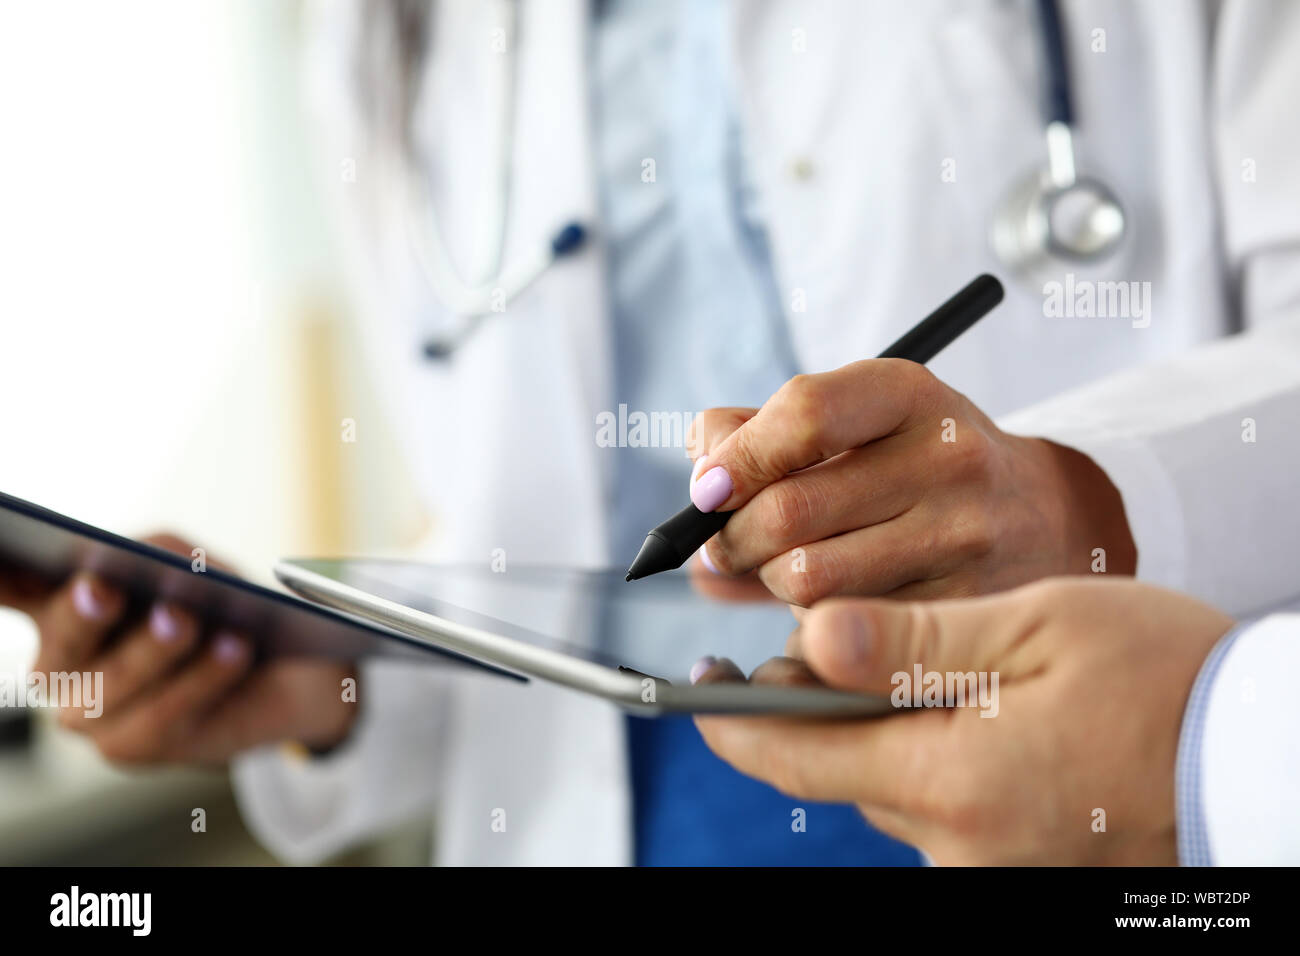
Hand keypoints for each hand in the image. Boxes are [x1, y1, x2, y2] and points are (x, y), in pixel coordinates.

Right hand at [1, 535, 357, 765]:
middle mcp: (60, 661)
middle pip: (59, 638)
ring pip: (109, 686)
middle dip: (79, 616)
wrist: (279, 673)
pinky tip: (232, 649)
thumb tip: (154, 555)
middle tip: (100, 588)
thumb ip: (165, 551)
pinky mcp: (130, 748)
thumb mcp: (196, 566)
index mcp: (60, 603)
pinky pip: (160, 718)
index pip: (11, 583)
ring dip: (151, 650)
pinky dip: (200, 680)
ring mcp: (87, 712)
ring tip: (183, 618)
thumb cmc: (220, 606)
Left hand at [686, 361, 1135, 604]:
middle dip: (733, 537)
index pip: (805, 412)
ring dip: (770, 583)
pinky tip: (835, 602)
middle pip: (789, 511)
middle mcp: (947, 457)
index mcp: (908, 393)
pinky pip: (843, 628)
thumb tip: (699, 487)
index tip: (705, 490)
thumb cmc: (912, 464)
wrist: (1037, 517)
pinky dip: (813, 622)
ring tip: (787, 569)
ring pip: (807, 579)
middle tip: (725, 545)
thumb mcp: (855, 420)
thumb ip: (760, 435)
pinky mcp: (963, 608)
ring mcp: (962, 536)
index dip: (738, 457)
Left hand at [693, 577, 1233, 864]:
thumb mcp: (1033, 631)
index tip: (695, 683)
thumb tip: (810, 637)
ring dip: (878, 729)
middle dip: (818, 709)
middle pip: (839, 771)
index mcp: (948, 781)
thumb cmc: (1164, 681)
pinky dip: (928, 755)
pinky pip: (938, 806)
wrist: (1262, 756)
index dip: (730, 719)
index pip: (794, 757)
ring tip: (917, 662)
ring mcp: (985, 864)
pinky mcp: (1012, 866)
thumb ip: (912, 638)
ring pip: (889, 786)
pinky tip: (965, 709)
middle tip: (830, 637)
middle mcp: (954, 844)